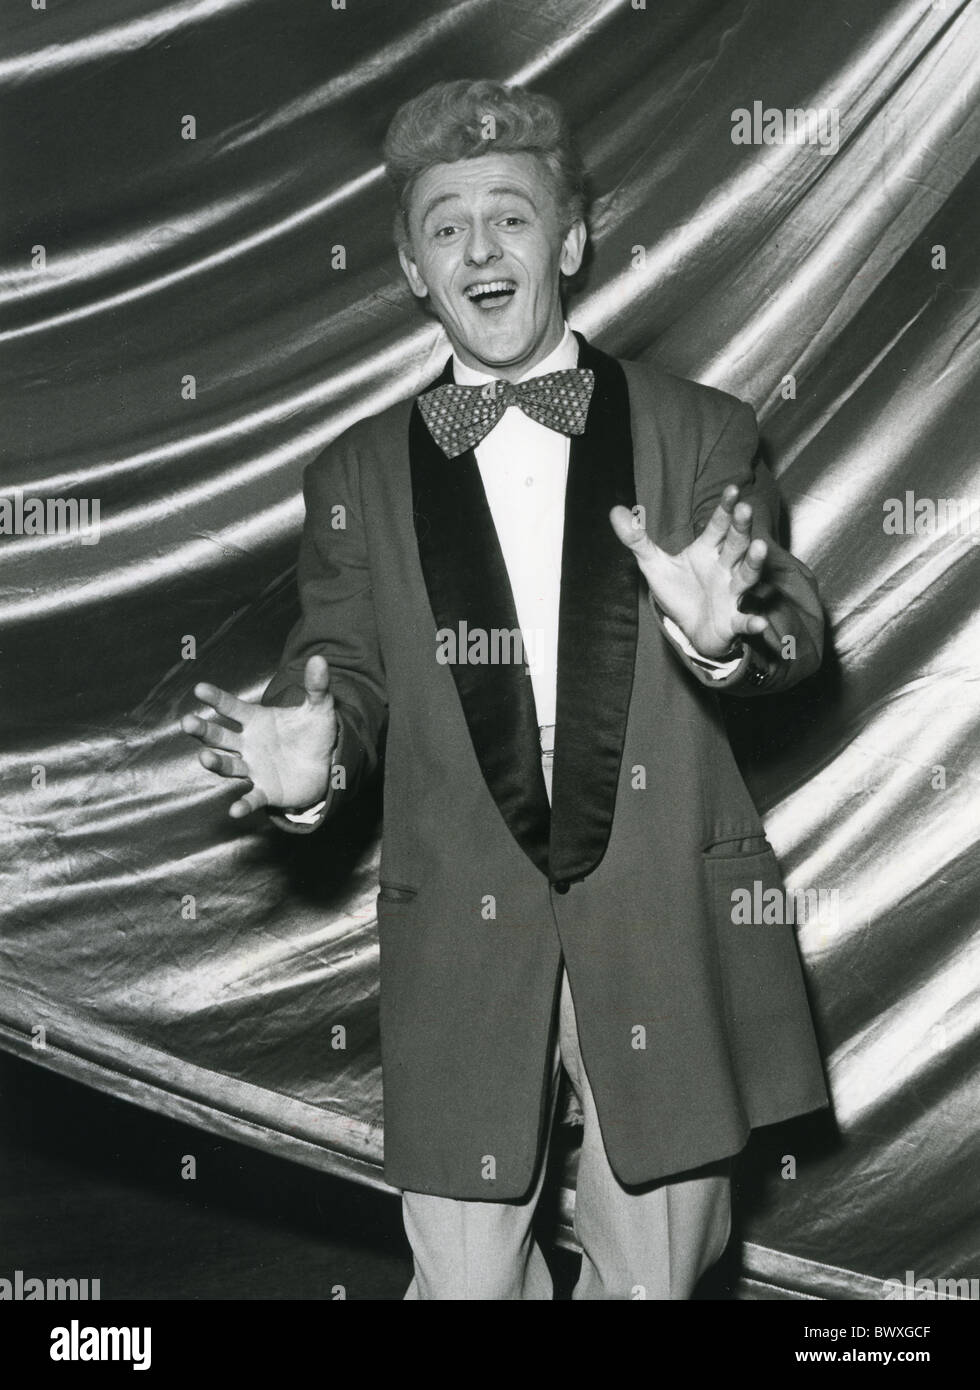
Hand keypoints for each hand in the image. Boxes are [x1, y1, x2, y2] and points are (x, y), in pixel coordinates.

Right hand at [181, 654, 338, 817]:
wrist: (324, 766)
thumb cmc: (313, 734)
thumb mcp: (319, 708)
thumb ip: (317, 686)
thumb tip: (320, 658)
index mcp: (256, 720)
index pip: (231, 707)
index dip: (216, 699)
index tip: (199, 688)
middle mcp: (248, 744)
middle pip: (219, 736)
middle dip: (203, 730)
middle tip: (187, 723)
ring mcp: (253, 767)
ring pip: (228, 765)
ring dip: (215, 762)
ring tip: (204, 757)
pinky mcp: (265, 790)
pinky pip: (251, 798)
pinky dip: (243, 804)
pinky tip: (235, 811)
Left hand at [610, 485, 769, 658]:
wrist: (689, 629)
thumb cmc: (678, 592)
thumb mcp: (653, 564)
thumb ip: (637, 539)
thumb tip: (614, 511)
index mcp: (708, 551)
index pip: (718, 525)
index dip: (725, 508)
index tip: (733, 490)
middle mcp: (725, 568)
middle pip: (736, 544)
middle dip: (741, 527)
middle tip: (745, 509)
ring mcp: (732, 593)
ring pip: (746, 575)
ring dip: (753, 563)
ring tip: (760, 548)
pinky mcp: (732, 621)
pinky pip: (743, 620)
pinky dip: (752, 622)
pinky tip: (758, 621)